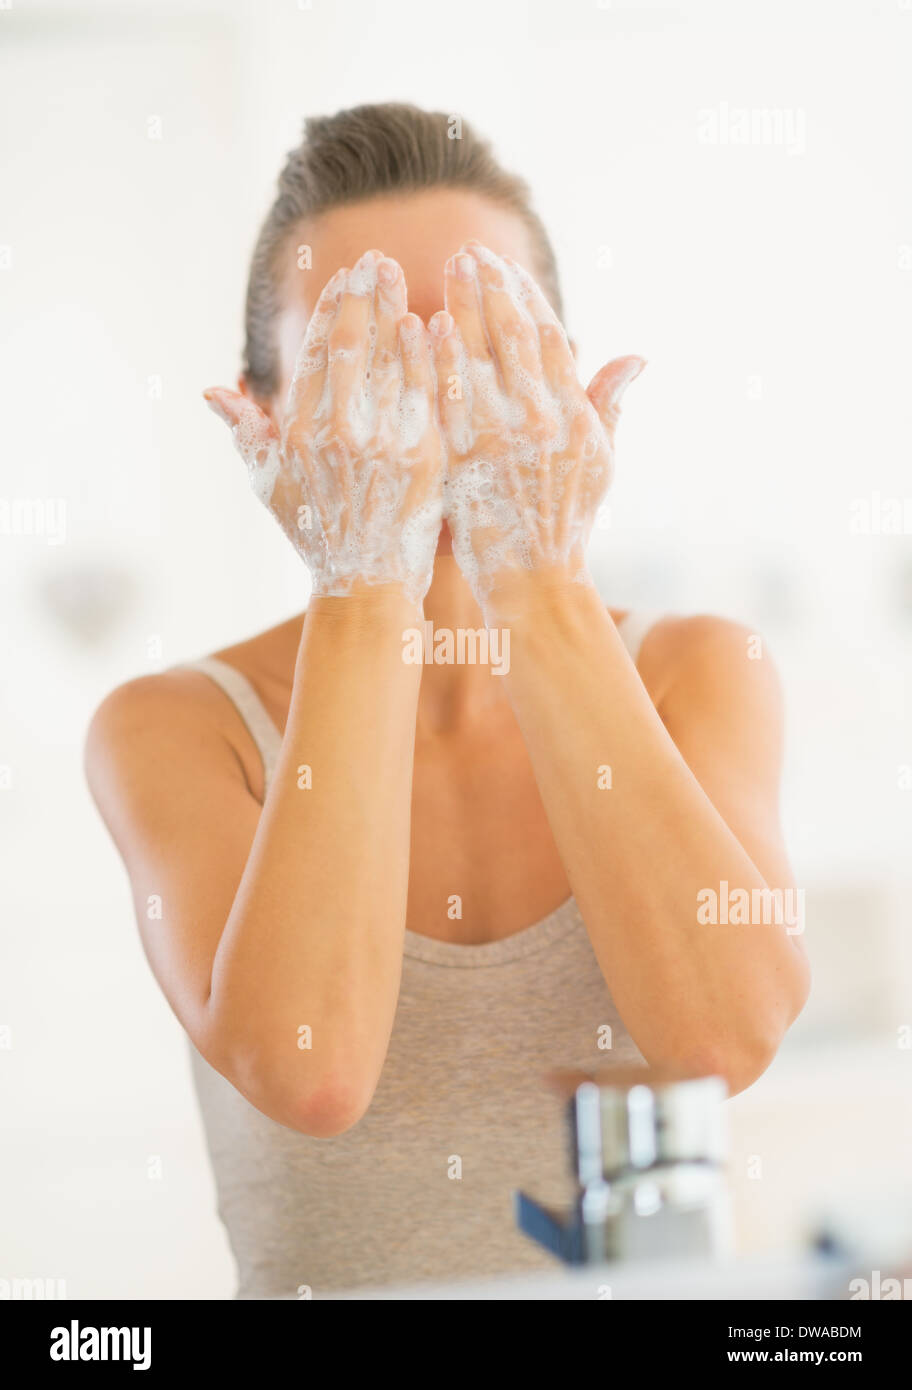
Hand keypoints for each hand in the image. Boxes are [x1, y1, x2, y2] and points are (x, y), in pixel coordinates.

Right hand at [204, 250, 444, 605]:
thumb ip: (245, 431)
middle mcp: (336, 432)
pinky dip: (424, 356)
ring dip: (394, 311)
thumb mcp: (269, 484)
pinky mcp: (422, 456)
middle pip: (351, 345)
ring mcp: (381, 443)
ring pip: (388, 361)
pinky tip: (428, 326)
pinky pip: (423, 394)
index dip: (331, 310)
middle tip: (377, 259)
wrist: (366, 583)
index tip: (345, 277)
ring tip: (400, 276)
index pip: (315, 354)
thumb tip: (212, 391)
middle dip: (363, 295)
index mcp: (298, 432)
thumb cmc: (316, 533)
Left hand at [429, 241, 644, 613]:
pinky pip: (451, 400)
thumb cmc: (565, 522)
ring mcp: (502, 440)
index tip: (507, 266)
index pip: (548, 339)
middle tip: (471, 252)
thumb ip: (608, 404)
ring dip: (466, 308)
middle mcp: (542, 422)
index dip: (528, 297)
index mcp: (574, 417)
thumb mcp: (599, 462)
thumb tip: (635, 356)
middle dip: (494, 288)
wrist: (534, 581)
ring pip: (482, 358)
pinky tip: (428, 327)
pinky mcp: (465, 460)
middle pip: (514, 337)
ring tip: (451, 272)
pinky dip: (442, 360)